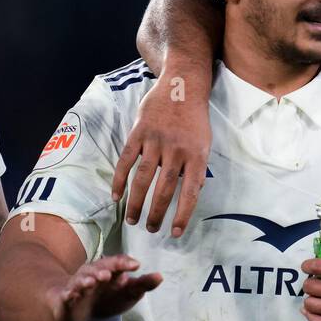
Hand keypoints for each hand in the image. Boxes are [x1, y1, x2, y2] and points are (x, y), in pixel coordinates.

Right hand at [47, 255, 161, 320]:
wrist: (79, 310)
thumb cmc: (107, 297)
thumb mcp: (128, 292)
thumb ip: (143, 284)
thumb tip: (160, 277)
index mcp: (110, 270)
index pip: (118, 263)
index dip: (125, 263)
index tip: (136, 265)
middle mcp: (93, 274)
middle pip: (98, 268)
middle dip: (104, 269)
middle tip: (109, 274)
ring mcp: (79, 285)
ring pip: (81, 280)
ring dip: (86, 280)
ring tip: (91, 282)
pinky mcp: (67, 297)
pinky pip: (67, 295)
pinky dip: (69, 294)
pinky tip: (71, 295)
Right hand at [112, 70, 210, 237]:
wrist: (183, 87)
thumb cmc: (195, 119)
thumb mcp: (204, 144)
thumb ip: (195, 168)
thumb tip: (188, 195)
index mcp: (197, 155)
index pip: (190, 192)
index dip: (182, 215)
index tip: (174, 233)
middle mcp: (176, 150)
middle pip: (164, 189)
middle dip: (156, 213)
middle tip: (150, 229)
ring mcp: (156, 141)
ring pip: (143, 178)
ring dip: (136, 202)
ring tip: (132, 219)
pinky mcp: (139, 133)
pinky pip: (126, 160)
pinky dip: (120, 180)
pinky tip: (116, 196)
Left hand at [300, 239, 320, 320]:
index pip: (319, 266)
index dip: (308, 265)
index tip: (307, 265)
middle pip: (312, 287)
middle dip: (309, 282)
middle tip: (313, 281)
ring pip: (312, 305)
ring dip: (310, 299)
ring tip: (314, 297)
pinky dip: (312, 317)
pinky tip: (313, 313)